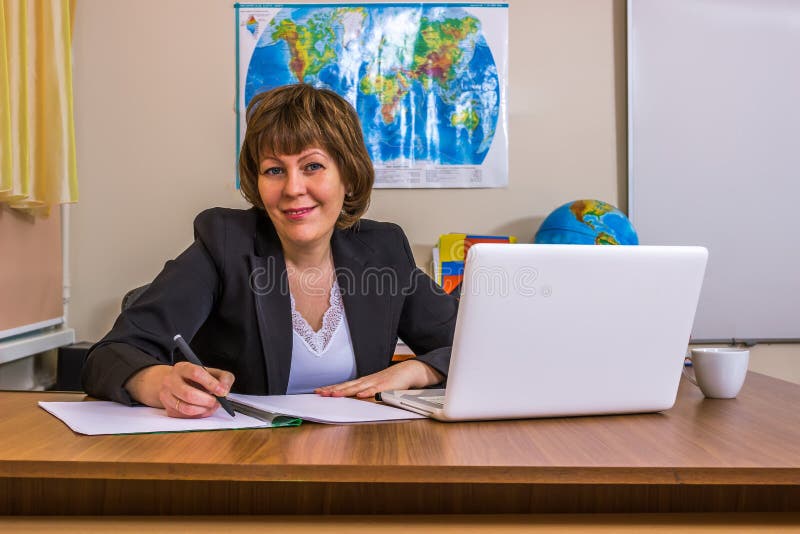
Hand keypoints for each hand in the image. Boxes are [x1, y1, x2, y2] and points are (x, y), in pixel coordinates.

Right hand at [125, 363, 234, 418]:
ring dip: (203, 410)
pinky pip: (184, 417)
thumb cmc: (198, 379)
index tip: (221, 391)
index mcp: (183, 367)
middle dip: (207, 401)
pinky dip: (198, 415)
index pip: (196, 373)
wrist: (177, 383)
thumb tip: (224, 390)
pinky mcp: (168, 409)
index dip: (211, 383)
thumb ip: (224, 378)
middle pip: (189, 394)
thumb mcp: (213, 373)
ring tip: (211, 406)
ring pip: (186, 408)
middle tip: (216, 402)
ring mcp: (167, 395)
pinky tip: (203, 410)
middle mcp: (171, 380)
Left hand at [315, 359, 442, 398]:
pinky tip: (360, 395)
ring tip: (333, 395)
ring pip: (358, 388)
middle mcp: (367, 381)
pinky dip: (368, 393)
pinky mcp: (386, 386)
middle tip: (320, 393)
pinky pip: (376, 390)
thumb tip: (352, 398)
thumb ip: (364, 392)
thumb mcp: (375, 386)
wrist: (408, 371)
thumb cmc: (391, 380)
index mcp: (363, 382)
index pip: (344, 385)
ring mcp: (376, 383)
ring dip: (345, 391)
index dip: (331, 388)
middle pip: (347, 386)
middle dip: (333, 390)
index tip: (319, 391)